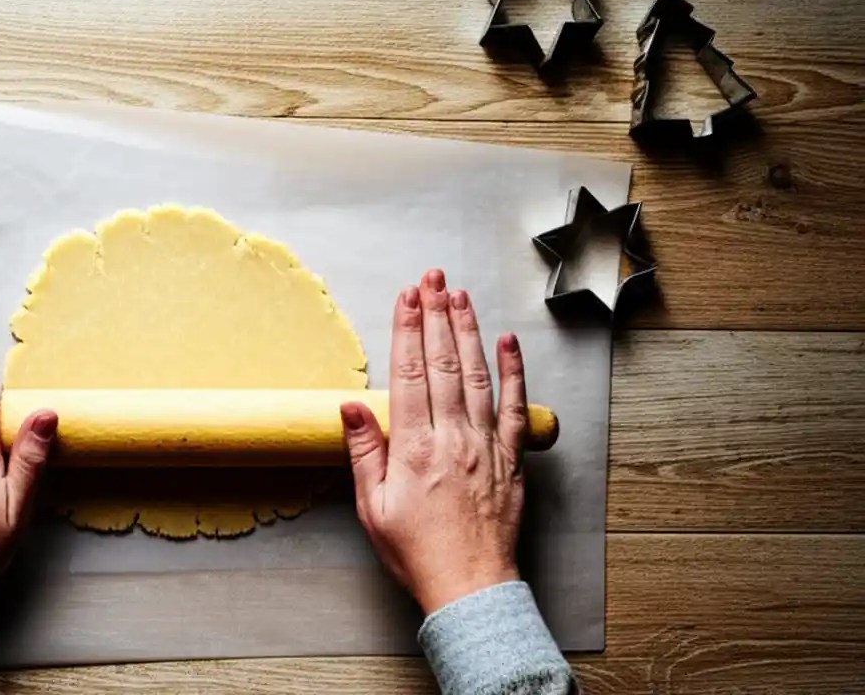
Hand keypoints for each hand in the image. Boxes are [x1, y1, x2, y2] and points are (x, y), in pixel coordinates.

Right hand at [340, 269, 526, 613]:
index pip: (410, 374)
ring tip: (460, 297)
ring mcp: (486, 445)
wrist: (470, 586)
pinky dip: (513, 371)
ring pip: (478, 375)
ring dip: (469, 331)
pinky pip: (514, 406)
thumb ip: (364, 453)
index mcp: (415, 449)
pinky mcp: (510, 458)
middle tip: (432, 279)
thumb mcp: (373, 508)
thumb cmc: (417, 551)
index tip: (406, 298)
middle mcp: (453, 439)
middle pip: (444, 364)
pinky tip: (508, 342)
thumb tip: (351, 407)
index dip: (408, 331)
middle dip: (437, 315)